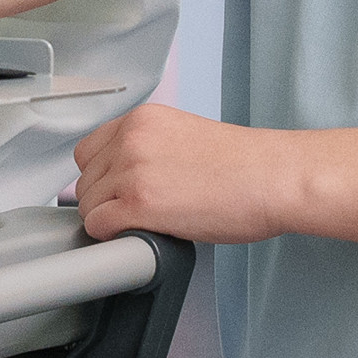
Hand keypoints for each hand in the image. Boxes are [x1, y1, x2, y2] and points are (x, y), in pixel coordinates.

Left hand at [70, 104, 302, 245]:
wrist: (272, 178)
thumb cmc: (244, 165)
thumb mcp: (183, 137)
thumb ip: (147, 150)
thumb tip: (123, 179)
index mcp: (142, 119)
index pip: (89, 150)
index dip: (102, 176)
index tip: (118, 190)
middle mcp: (131, 139)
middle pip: (85, 180)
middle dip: (106, 200)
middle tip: (138, 211)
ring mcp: (132, 170)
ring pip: (88, 205)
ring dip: (110, 220)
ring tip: (147, 224)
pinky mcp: (139, 204)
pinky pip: (98, 226)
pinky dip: (113, 237)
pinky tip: (140, 236)